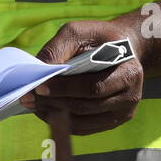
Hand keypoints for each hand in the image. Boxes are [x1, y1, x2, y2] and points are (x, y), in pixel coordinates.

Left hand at [21, 19, 143, 134]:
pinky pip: (85, 128)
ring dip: (55, 115)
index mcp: (128, 72)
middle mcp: (130, 96)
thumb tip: (39, 69)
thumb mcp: (79, 32)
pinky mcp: (113, 121)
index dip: (64, 89)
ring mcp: (123, 112)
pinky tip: (47, 112)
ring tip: (34, 105)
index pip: (93, 87)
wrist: (122, 48)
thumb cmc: (98, 38)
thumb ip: (58, 48)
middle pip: (86, 106)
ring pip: (83, 121)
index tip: (39, 87)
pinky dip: (63, 123)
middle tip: (29, 98)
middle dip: (54, 102)